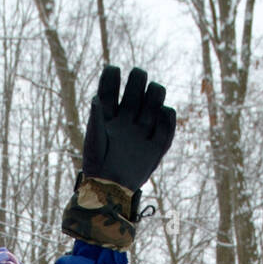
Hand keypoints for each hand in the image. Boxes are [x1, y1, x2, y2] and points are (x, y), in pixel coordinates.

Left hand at [83, 66, 175, 191]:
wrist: (111, 191)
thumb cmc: (98, 167)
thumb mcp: (94, 141)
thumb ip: (96, 118)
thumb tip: (96, 98)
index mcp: (108, 114)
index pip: (111, 85)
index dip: (113, 75)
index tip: (113, 72)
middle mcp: (126, 118)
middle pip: (137, 85)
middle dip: (139, 78)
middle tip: (137, 80)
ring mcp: (142, 129)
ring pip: (154, 98)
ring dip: (155, 92)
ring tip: (151, 98)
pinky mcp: (155, 144)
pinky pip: (168, 122)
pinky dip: (168, 115)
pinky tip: (162, 113)